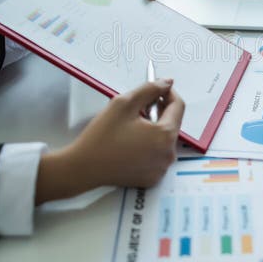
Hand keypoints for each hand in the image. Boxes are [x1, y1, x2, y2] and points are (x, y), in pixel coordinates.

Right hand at [36, 79, 183, 202]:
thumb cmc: (102, 135)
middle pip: (172, 123)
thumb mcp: (124, 103)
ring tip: (132, 127)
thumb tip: (168, 83)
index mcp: (165, 135)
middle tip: (138, 109)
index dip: (167, 93)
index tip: (156, 89)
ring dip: (154, 129)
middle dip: (158, 112)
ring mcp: (162, 168)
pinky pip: (158, 155)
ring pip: (165, 140)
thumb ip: (149, 89)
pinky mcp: (153, 178)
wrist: (84, 167)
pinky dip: (150, 146)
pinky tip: (131, 144)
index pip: (178, 106)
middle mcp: (169, 154)